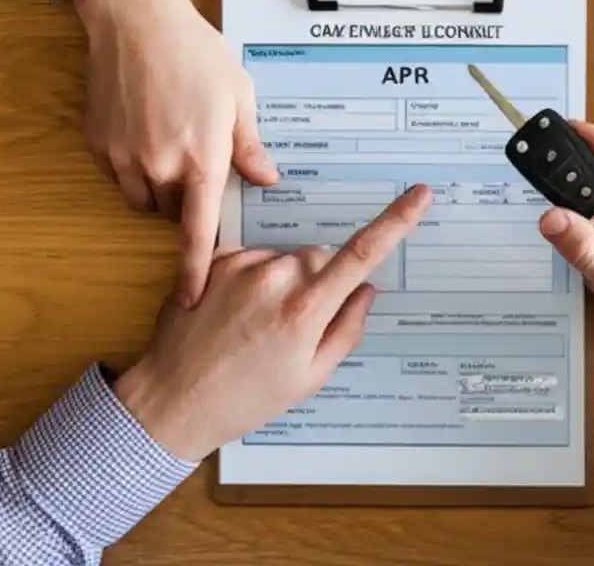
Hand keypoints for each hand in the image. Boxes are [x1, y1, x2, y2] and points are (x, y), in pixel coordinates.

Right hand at [71, 0, 278, 306]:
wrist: (135, 19)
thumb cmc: (195, 53)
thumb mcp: (239, 97)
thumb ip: (250, 146)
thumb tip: (267, 180)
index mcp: (201, 159)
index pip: (199, 233)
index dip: (195, 271)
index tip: (192, 300)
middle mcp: (159, 166)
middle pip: (173, 214)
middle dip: (187, 202)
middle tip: (198, 162)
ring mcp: (123, 156)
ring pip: (143, 197)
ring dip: (159, 186)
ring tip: (172, 142)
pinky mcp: (98, 142)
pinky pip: (118, 173)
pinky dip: (132, 164)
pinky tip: (145, 128)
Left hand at [114, 185, 432, 460]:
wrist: (174, 399)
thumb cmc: (245, 399)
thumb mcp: (310, 378)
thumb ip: (346, 330)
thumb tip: (366, 291)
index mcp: (305, 311)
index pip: (362, 255)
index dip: (396, 221)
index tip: (419, 194)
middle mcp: (275, 278)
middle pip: (320, 259)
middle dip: (320, 282)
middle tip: (295, 329)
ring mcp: (242, 265)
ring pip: (285, 259)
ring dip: (283, 282)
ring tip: (255, 326)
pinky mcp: (214, 260)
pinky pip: (253, 258)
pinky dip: (253, 278)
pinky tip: (234, 313)